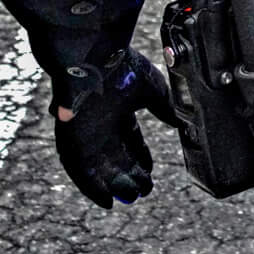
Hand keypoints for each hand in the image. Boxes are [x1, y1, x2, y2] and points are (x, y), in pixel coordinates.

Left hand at [53, 48, 178, 207]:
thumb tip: (182, 122)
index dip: (140, 156)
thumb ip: (165, 108)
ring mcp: (85, 132)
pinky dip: (92, 187)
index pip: (129, 139)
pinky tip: (107, 200)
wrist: (93, 53)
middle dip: (130, 174)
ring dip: (114, 183)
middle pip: (115, 156)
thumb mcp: (153, 89)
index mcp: (118, 108)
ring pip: (99, 167)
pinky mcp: (71, 139)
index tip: (150, 171)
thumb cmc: (121, 64)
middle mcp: (100, 122)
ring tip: (132, 197)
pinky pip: (79, 170)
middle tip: (145, 189)